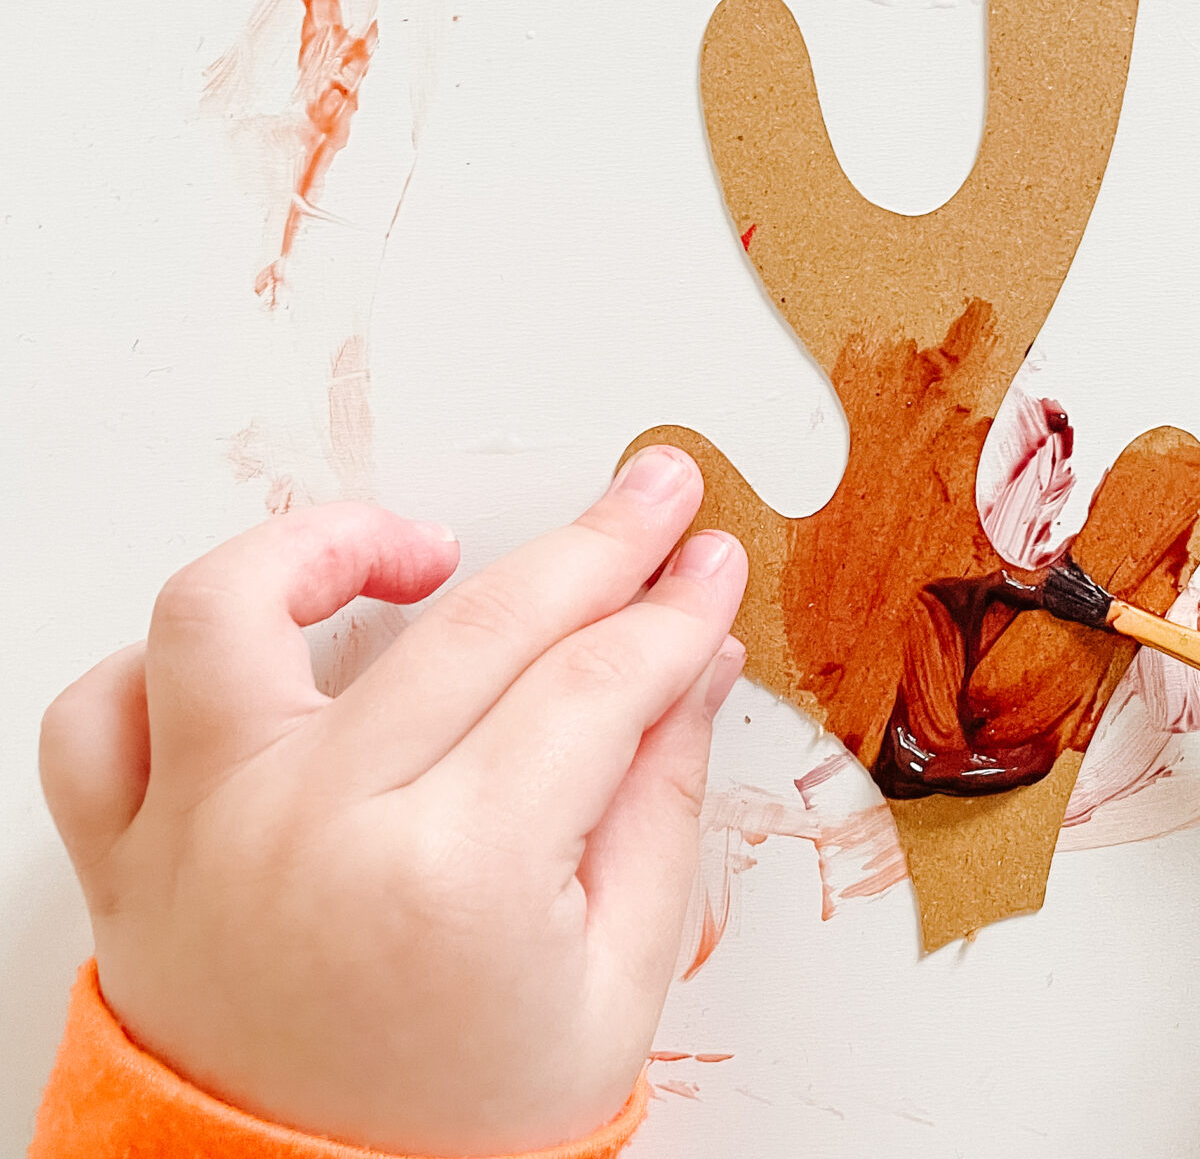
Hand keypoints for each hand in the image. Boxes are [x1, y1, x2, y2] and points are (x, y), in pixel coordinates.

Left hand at [37, 445, 747, 1155]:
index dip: (672, 607)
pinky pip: (96, 717)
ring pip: (230, 611)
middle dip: (596, 542)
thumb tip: (697, 659)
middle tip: (651, 497)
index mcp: (456, 882)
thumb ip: (662, 800)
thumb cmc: (464, 1127)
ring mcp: (204, 834)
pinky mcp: (130, 859)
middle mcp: (314, 833)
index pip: (598, 680)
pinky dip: (161, 661)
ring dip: (330, 544)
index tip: (709, 563)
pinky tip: (269, 646)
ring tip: (420, 546)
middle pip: (479, 622)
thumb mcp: (615, 982)